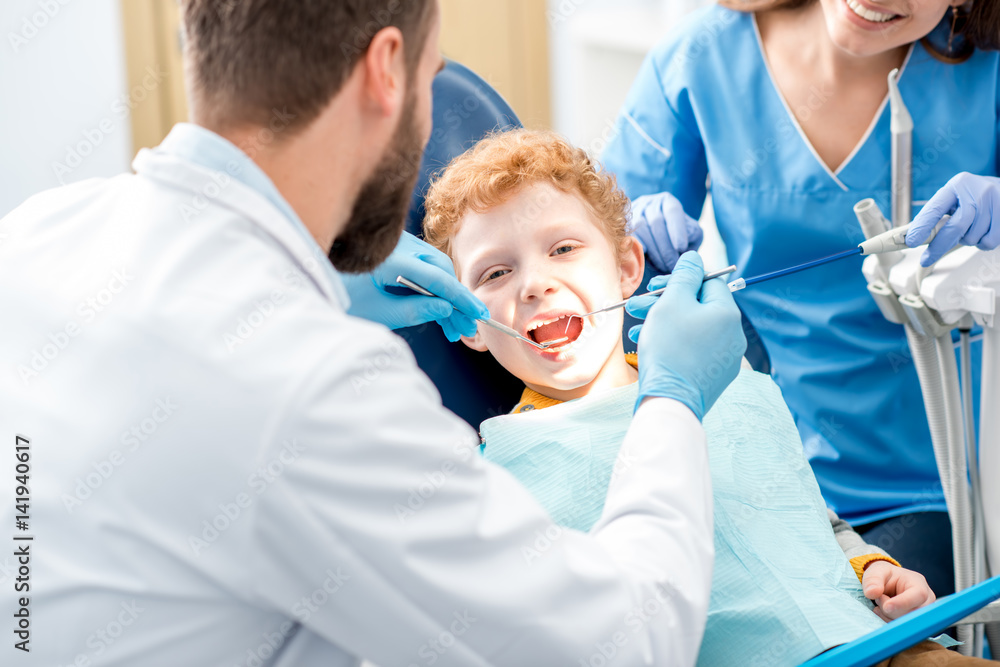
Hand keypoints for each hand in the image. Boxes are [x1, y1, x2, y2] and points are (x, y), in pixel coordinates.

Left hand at [339, 232, 487, 340]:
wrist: (307, 271)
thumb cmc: (337, 293)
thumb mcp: (376, 311)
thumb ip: (413, 310)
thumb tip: (445, 308)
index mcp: (392, 260)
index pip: (438, 280)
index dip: (462, 299)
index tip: (479, 315)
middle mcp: (397, 245)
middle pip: (440, 269)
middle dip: (455, 300)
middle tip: (464, 329)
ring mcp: (394, 244)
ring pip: (432, 267)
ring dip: (443, 296)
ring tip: (449, 329)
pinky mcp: (390, 249)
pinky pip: (419, 265)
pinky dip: (429, 287)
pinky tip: (433, 310)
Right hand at [626, 252, 745, 419]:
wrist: (670, 401)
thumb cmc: (669, 349)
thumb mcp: (672, 303)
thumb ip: (684, 276)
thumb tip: (694, 257)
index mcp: (728, 313)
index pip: (708, 282)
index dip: (679, 281)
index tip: (655, 288)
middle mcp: (734, 335)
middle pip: (699, 306)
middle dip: (665, 304)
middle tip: (637, 307)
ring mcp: (726, 358)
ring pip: (693, 329)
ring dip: (664, 324)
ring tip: (637, 330)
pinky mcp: (714, 376)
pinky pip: (695, 350)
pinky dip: (674, 344)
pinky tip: (650, 348)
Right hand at [628, 191, 703, 272]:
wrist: (657, 243)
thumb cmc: (676, 239)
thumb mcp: (691, 234)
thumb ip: (692, 235)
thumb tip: (684, 245)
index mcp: (667, 202)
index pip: (673, 211)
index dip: (677, 229)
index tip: (681, 247)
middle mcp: (648, 204)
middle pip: (656, 222)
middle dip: (665, 246)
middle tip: (673, 264)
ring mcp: (632, 215)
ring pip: (641, 229)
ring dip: (653, 251)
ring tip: (663, 266)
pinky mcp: (621, 228)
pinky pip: (627, 237)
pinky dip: (636, 250)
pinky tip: (646, 262)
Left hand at [862, 560, 935, 620]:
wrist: (889, 585)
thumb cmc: (885, 577)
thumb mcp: (876, 571)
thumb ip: (873, 580)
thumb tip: (871, 593)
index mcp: (919, 584)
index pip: (918, 595)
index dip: (903, 603)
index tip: (886, 607)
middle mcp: (926, 601)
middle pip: (912, 613)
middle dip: (890, 610)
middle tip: (879, 599)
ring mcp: (923, 615)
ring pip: (906, 624)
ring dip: (888, 616)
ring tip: (881, 603)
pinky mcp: (916, 624)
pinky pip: (902, 630)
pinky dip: (888, 622)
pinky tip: (883, 612)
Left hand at [906, 172, 999, 266]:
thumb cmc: (975, 196)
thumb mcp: (956, 197)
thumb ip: (938, 213)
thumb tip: (914, 236)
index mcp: (957, 185)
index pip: (936, 208)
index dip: (922, 227)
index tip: (911, 241)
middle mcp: (976, 191)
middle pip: (955, 227)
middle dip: (939, 246)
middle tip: (927, 258)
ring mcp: (994, 202)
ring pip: (972, 237)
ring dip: (966, 241)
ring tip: (970, 229)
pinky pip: (988, 242)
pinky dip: (982, 244)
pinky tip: (983, 232)